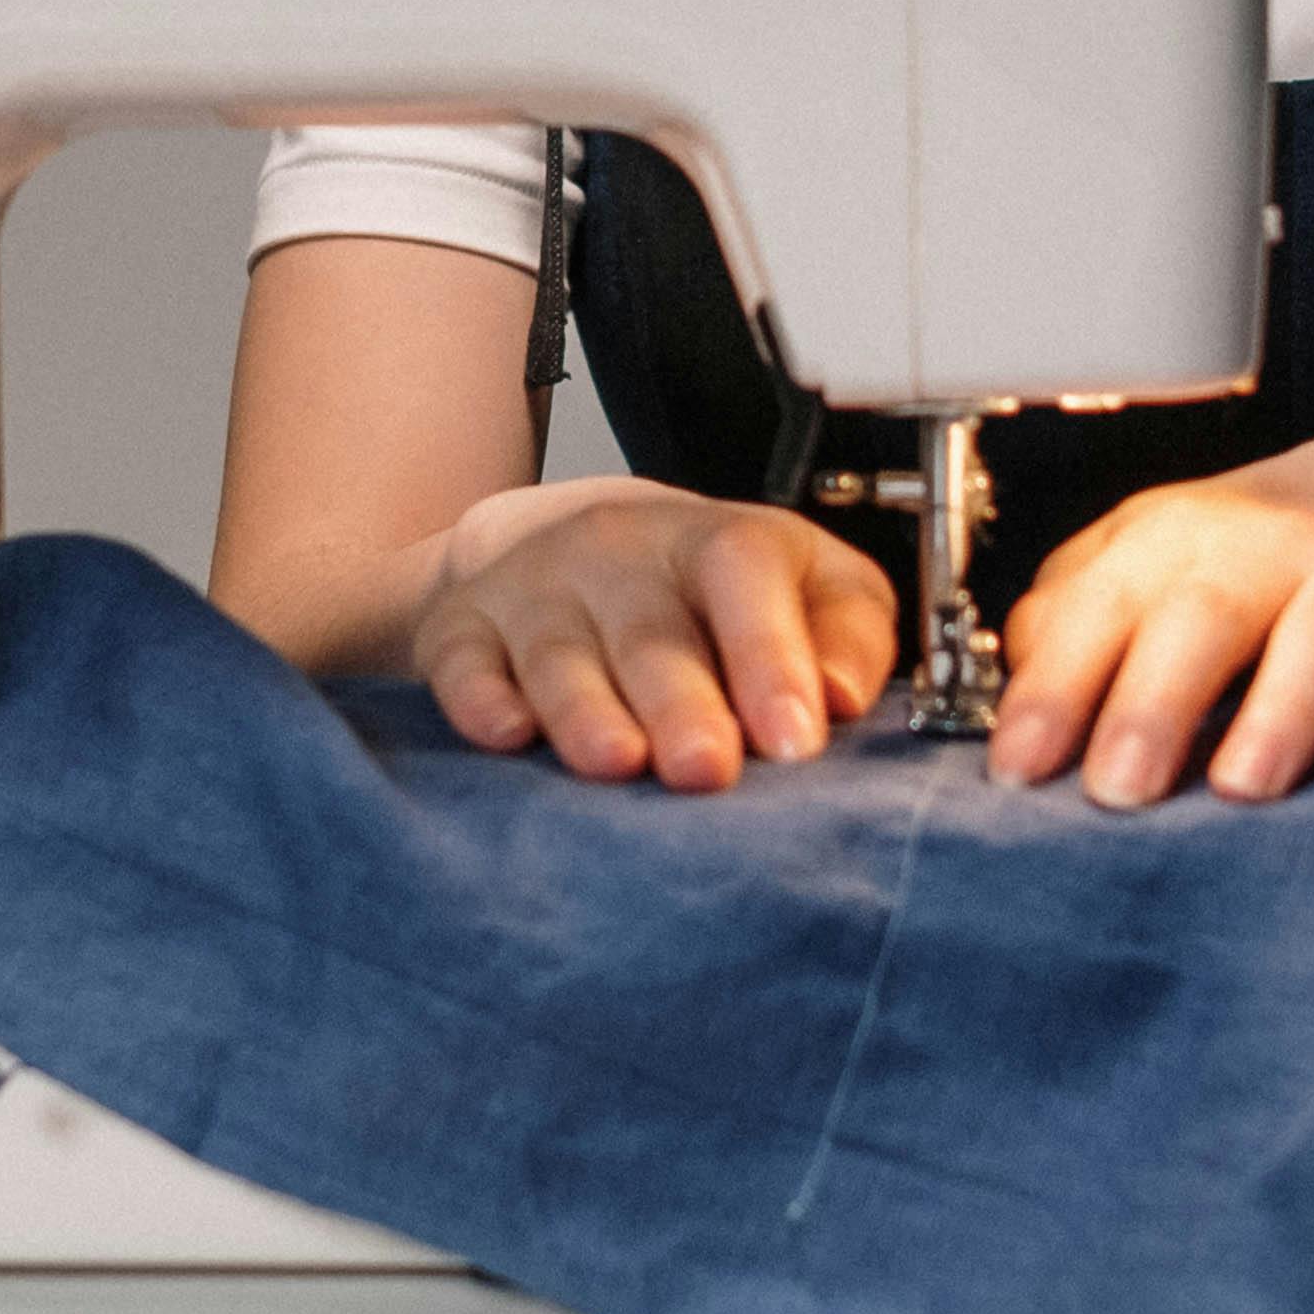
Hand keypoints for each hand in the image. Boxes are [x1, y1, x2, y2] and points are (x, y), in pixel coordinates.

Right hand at [413, 482, 901, 787]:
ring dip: (585, 711)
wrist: (579, 547)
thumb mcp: (811, 588)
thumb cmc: (717, 594)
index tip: (794, 740)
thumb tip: (842, 697)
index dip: (769, 654)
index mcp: (718, 543)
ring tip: (617, 762)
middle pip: (650, 629)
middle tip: (706, 770)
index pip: (743, 573)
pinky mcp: (464, 630)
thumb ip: (849, 636)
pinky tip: (506, 734)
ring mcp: (536, 589)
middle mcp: (620, 554)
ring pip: (559, 652)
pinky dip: (480, 700)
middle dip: (680, 703)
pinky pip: (465, 663)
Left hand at [986, 437, 1313, 806]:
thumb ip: (1070, 629)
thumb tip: (1008, 716)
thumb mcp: (1144, 567)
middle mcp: (1261, 542)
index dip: (1054, 690)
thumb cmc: (1246, 558)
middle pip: (1200, 618)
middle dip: (1154, 705)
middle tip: (1118, 791)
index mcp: (1167, 537)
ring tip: (1242, 788)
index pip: (1096, 610)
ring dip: (1280, 711)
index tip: (1018, 770)